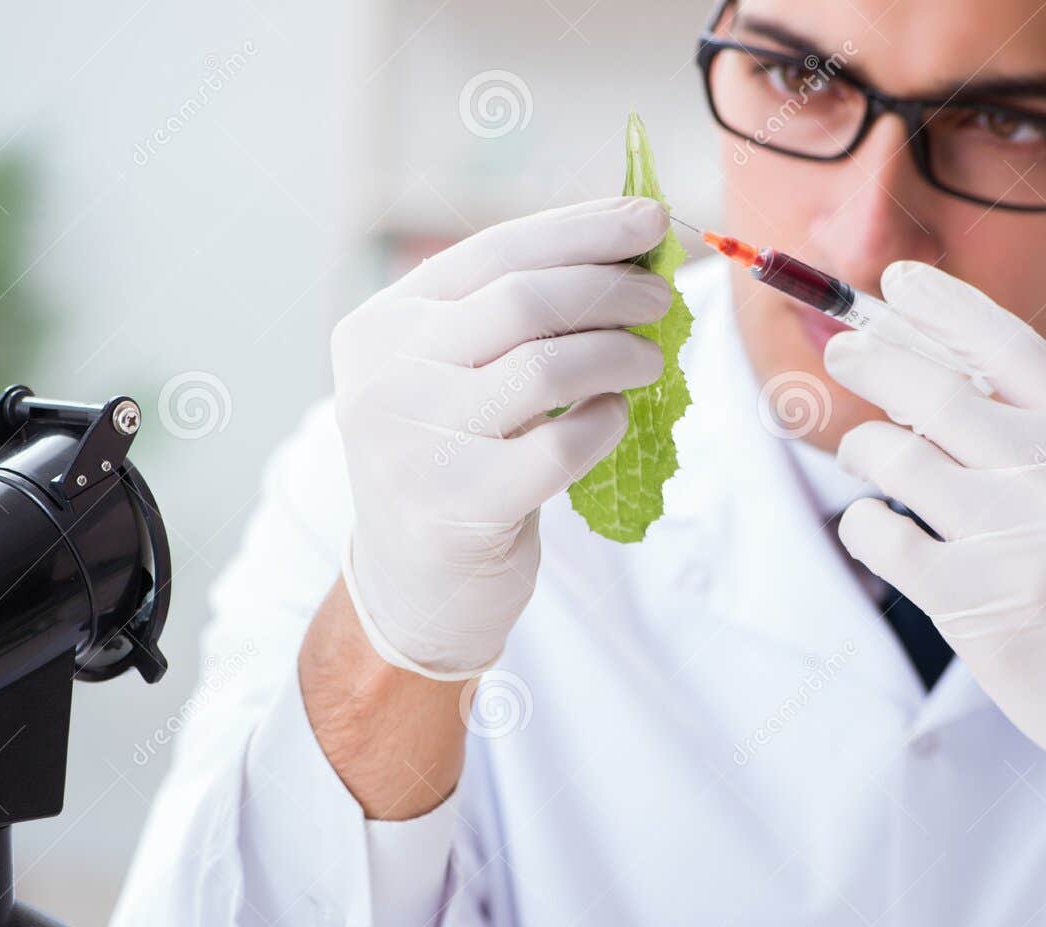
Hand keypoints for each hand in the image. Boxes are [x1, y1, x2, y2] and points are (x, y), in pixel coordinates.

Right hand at [332, 197, 670, 677]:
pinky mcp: (460, 503)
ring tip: (650, 360)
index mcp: (383, 325)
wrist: (415, 588)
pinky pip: (560, 446)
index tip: (649, 218)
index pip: (494, 252)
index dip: (582, 229)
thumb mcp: (454, 376)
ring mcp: (416, 440)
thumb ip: (511, 319)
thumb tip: (627, 251)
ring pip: (546, 368)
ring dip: (618, 354)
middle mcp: (387, 375)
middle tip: (661, 298)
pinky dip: (604, 425)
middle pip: (524, 301)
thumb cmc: (455, 464)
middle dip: (610, 289)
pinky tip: (613, 419)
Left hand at [826, 262, 1045, 824]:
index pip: (1009, 346)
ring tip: (869, 458)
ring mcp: (1016, 543)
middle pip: (935, 391)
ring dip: (864, 451)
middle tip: (841, 350)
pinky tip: (878, 529)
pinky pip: (880, 536)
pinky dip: (865, 525)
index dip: (944, 307)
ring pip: (894, 459)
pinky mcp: (974, 605)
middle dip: (874, 360)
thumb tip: (934, 379)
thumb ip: (1045, 437)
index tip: (896, 283)